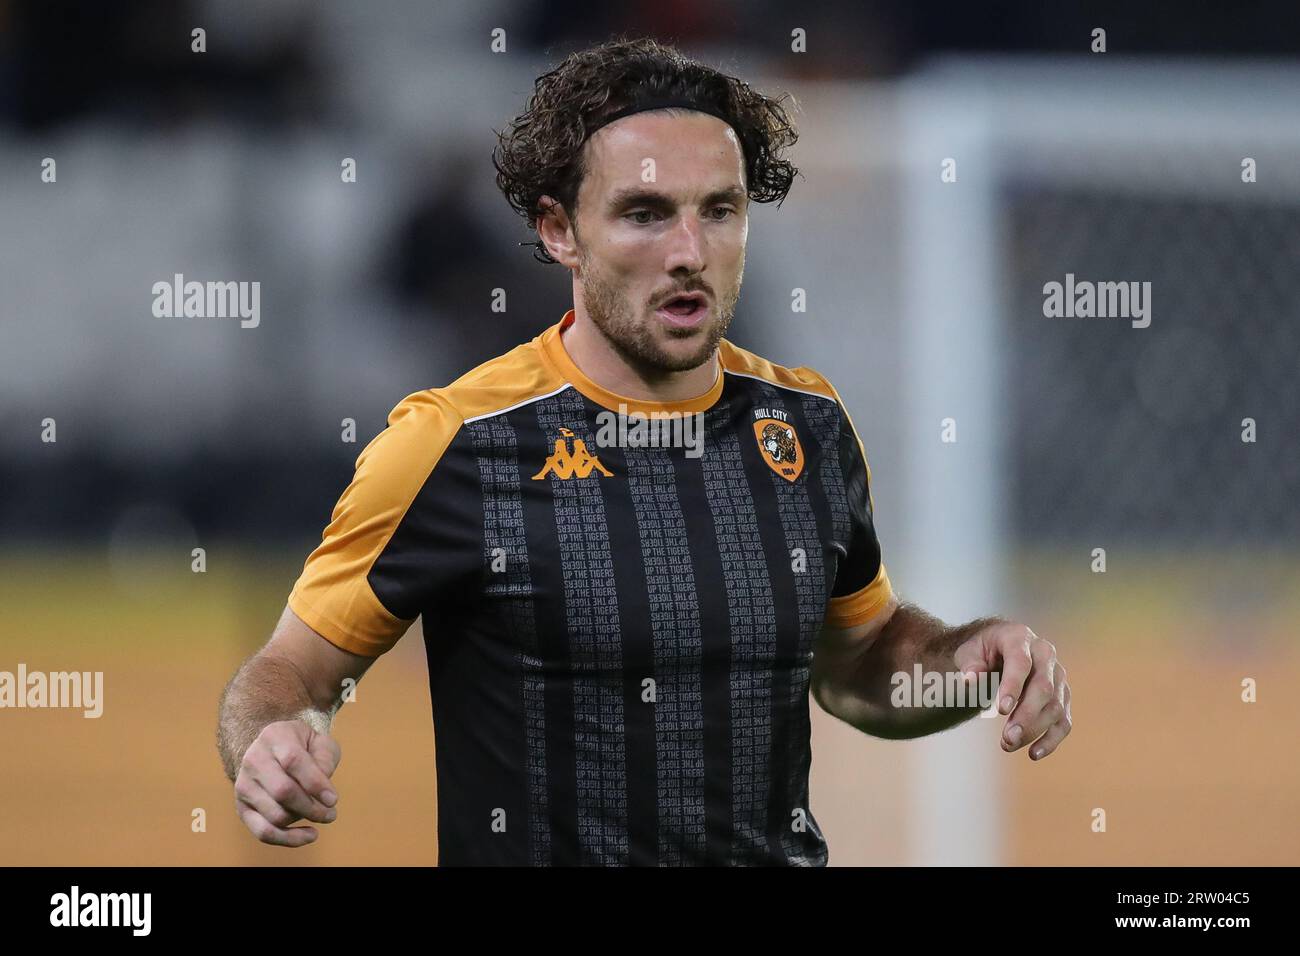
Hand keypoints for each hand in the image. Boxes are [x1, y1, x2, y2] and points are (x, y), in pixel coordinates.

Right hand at [234, 718, 340, 845]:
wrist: (274, 750)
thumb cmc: (303, 746)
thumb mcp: (320, 742)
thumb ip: (324, 759)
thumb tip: (322, 790)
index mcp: (274, 736)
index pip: (293, 761)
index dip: (315, 783)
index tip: (333, 800)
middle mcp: (253, 759)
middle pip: (282, 791)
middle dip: (311, 807)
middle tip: (331, 813)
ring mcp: (244, 784)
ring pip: (275, 814)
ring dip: (302, 820)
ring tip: (322, 816)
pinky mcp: (241, 807)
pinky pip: (262, 832)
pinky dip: (288, 839)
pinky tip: (309, 835)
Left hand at [953, 622, 1071, 759]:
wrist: (998, 647)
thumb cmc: (981, 650)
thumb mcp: (968, 651)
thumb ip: (970, 664)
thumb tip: (971, 680)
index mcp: (1020, 638)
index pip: (1020, 663)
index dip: (1012, 687)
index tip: (1000, 710)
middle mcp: (1045, 654)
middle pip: (1043, 688)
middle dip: (1026, 716)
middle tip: (1006, 739)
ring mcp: (1057, 675)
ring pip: (1055, 707)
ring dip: (1034, 730)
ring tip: (1008, 745)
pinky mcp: (1062, 696)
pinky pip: (1064, 721)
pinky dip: (1051, 739)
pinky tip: (1033, 753)